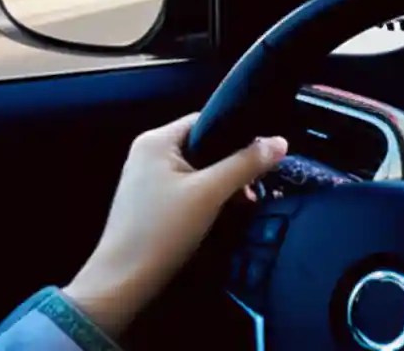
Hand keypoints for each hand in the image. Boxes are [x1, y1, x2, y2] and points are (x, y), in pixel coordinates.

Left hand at [62, 113, 287, 336]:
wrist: (123, 281)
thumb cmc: (162, 230)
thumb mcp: (210, 193)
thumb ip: (245, 164)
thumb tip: (280, 141)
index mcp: (156, 140)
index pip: (207, 121)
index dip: (237, 136)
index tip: (261, 158)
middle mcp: (148, 152)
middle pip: (204, 145)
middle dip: (232, 165)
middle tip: (253, 188)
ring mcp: (146, 178)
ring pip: (197, 169)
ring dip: (222, 184)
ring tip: (241, 204)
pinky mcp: (149, 201)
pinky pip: (186, 187)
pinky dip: (206, 197)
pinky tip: (220, 214)